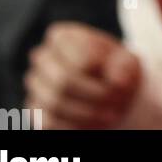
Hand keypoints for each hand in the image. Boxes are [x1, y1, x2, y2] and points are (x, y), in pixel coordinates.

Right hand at [25, 23, 140, 129]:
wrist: (110, 87)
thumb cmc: (116, 69)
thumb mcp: (126, 60)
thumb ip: (123, 65)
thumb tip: (119, 80)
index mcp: (63, 36)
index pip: (81, 57)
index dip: (103, 74)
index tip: (123, 82)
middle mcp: (43, 57)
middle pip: (64, 80)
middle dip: (95, 96)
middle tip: (118, 102)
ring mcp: (36, 83)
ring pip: (55, 103)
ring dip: (87, 113)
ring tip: (111, 116)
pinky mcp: (36, 108)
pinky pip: (50, 122)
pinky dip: (75, 125)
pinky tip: (96, 124)